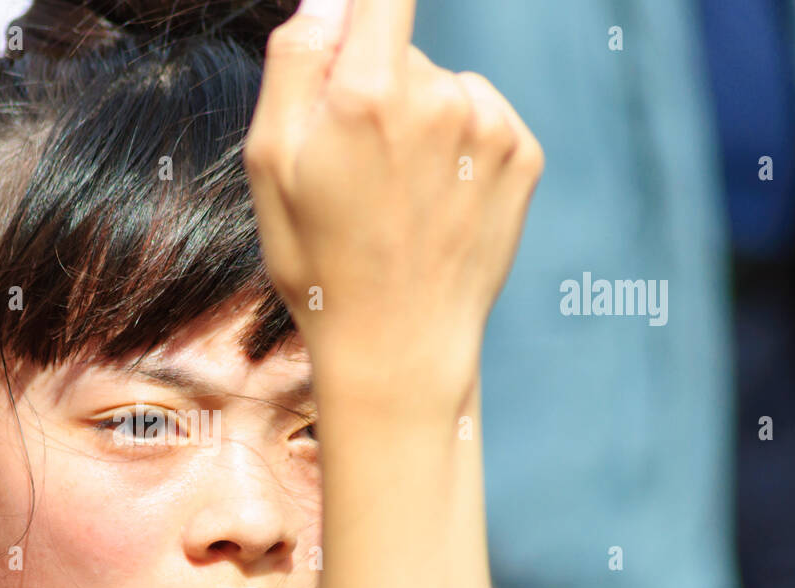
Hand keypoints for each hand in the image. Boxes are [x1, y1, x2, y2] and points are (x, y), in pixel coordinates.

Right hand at [244, 0, 543, 411]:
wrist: (398, 347)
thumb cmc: (319, 263)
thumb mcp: (270, 166)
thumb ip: (295, 62)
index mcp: (369, 92)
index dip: (360, 10)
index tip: (353, 36)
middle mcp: (440, 95)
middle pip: (398, 49)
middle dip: (371, 87)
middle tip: (351, 169)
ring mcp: (490, 126)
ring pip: (440, 86)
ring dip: (416, 120)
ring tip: (394, 197)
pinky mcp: (525, 154)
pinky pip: (481, 117)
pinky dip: (459, 147)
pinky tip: (434, 203)